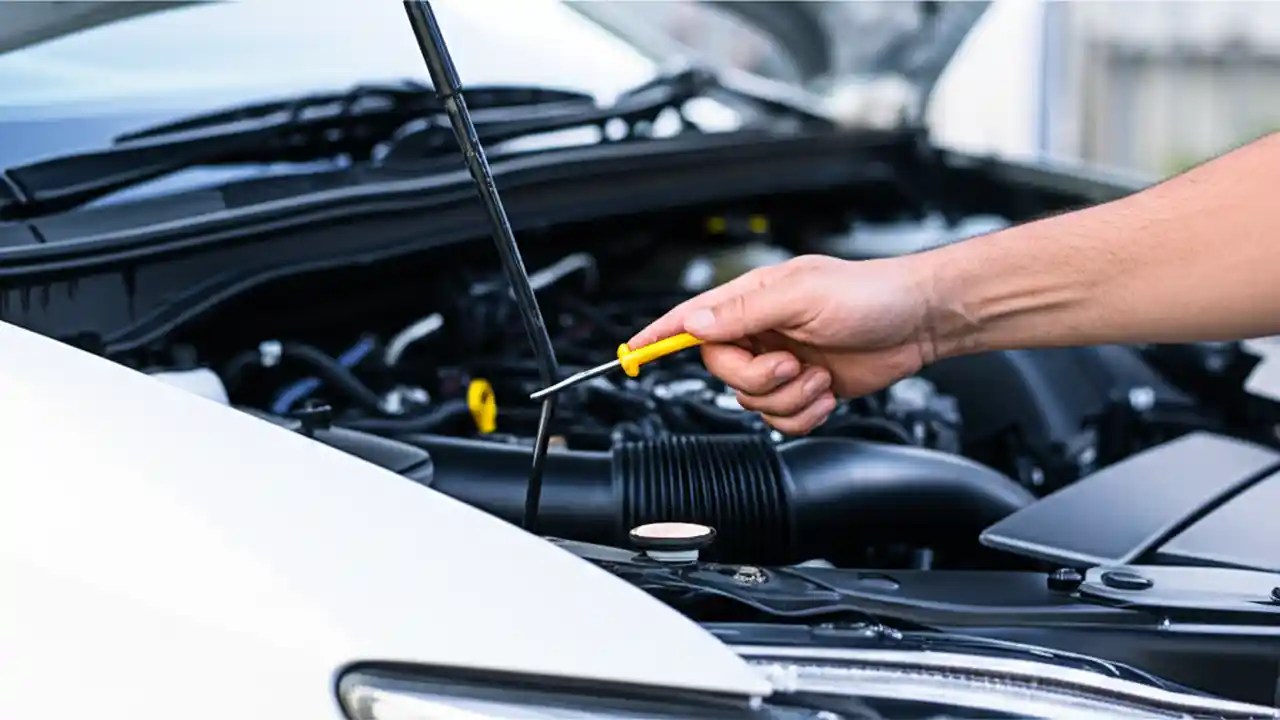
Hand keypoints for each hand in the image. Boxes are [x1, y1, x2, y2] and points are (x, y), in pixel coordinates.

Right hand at [629, 254, 940, 434]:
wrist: (919, 322)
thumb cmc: (871, 293)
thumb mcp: (802, 296)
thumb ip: (744, 312)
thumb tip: (695, 322)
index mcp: (752, 300)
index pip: (691, 319)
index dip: (658, 336)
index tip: (631, 352)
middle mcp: (761, 331)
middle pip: (722, 372)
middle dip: (757, 378)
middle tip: (791, 364)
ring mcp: (781, 361)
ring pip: (751, 401)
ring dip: (787, 398)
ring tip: (819, 377)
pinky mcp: (803, 388)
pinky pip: (780, 419)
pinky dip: (804, 414)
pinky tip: (826, 393)